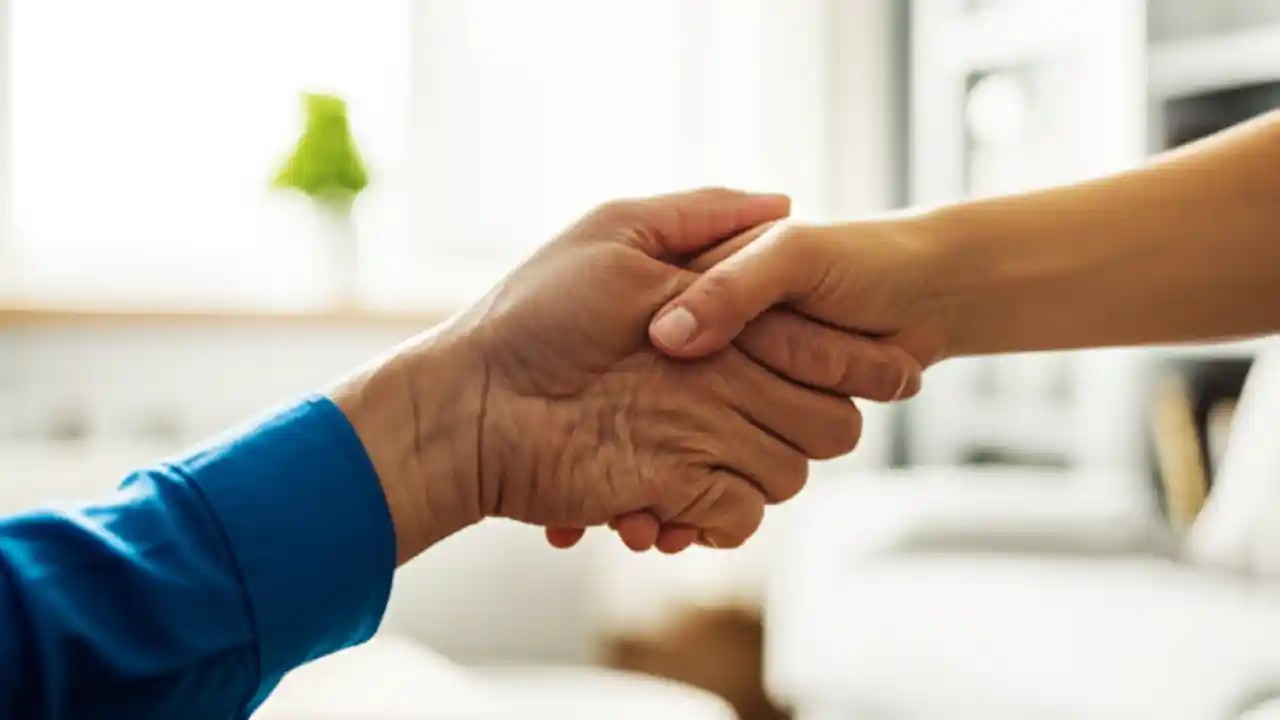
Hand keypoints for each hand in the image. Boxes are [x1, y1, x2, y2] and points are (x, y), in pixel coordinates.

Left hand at [335, 189, 902, 563]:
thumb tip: (786, 202)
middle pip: (795, 408)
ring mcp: (686, 439)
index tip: (879, 368)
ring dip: (768, 464)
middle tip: (828, 417)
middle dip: (810, 416)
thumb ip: (703, 218)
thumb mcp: (616, 233)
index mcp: (707, 322)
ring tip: (739, 453)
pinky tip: (685, 499)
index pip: (798, 342)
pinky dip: (713, 520)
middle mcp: (707, 381)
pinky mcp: (661, 493)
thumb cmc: (535, 309)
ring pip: (772, 465)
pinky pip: (722, 516)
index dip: (831, 355)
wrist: (467, 401)